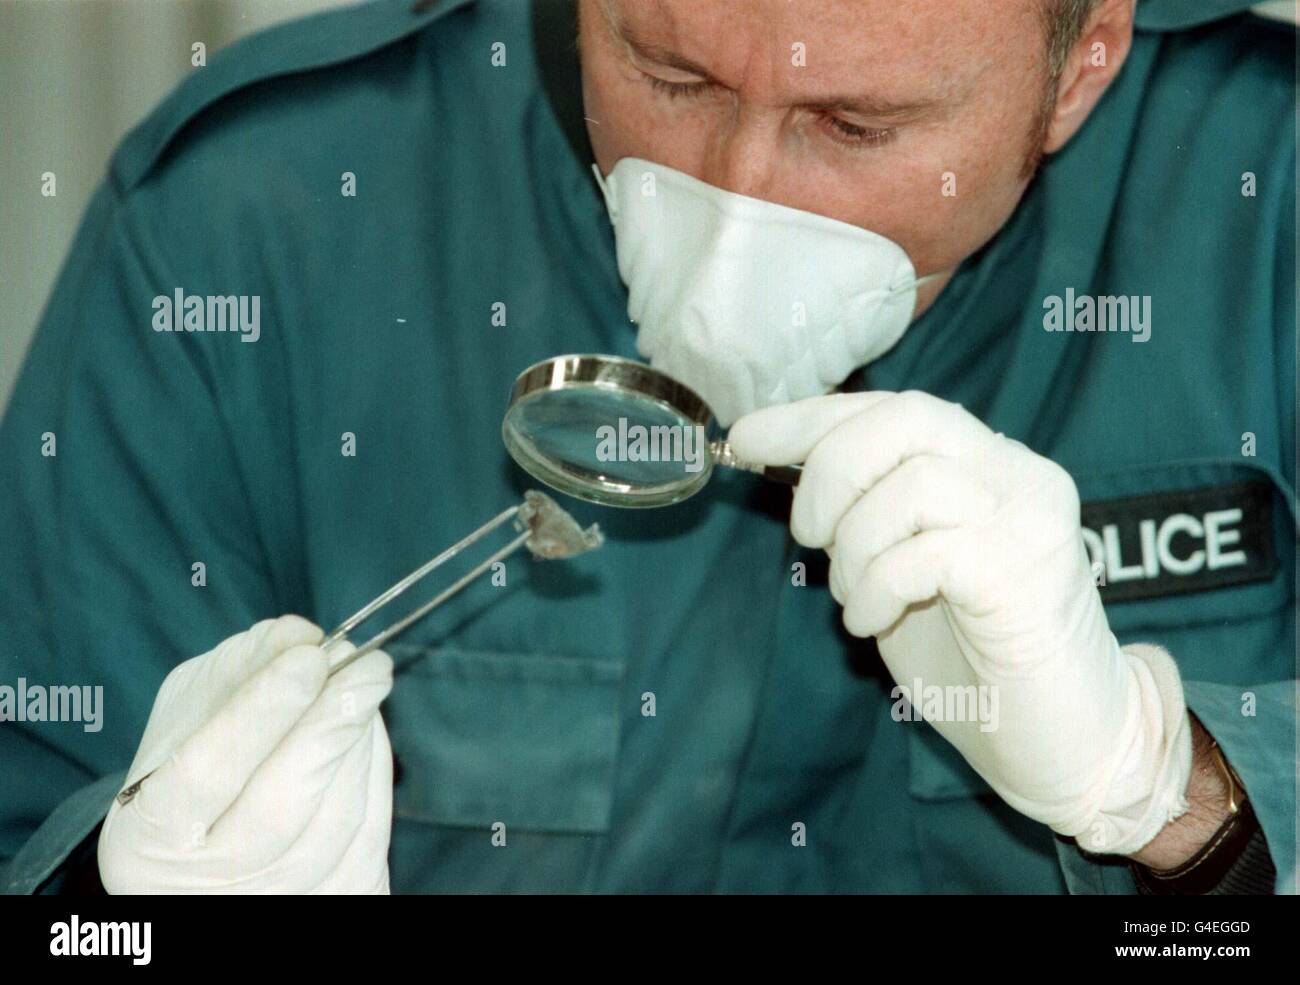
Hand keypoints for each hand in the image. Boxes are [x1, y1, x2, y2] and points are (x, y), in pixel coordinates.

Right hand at [99, 615, 393, 892]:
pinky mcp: (332, 900)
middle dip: (331, 725)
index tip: (310, 655)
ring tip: (364, 684)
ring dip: (360, 741)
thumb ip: (235, 673)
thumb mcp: (187, 721)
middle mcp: (205, 888)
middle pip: (280, 807)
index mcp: (149, 839)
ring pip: (336, 819)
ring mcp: (272, 903)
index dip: (261, 709)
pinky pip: (369, 834)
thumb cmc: (189, 775)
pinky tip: (368, 728)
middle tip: (367, 664)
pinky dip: (374, 770)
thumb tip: (298, 635)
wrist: (200, 865)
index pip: (204, 772)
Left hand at [729, 391, 1193, 854]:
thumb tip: (791, 474)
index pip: (895, 410)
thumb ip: (867, 516)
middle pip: (908, 418)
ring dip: (856, 544)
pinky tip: (872, 621)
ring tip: (855, 595)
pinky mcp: (1026, 575)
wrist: (1063, 744)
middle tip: (809, 536)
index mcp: (990, 466)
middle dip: (831, 471)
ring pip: (914, 483)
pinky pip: (924, 554)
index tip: (745, 439)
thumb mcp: (901, 568)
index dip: (811, 418)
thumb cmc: (977, 660)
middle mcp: (1020, 477)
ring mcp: (1030, 522)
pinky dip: (875, 587)